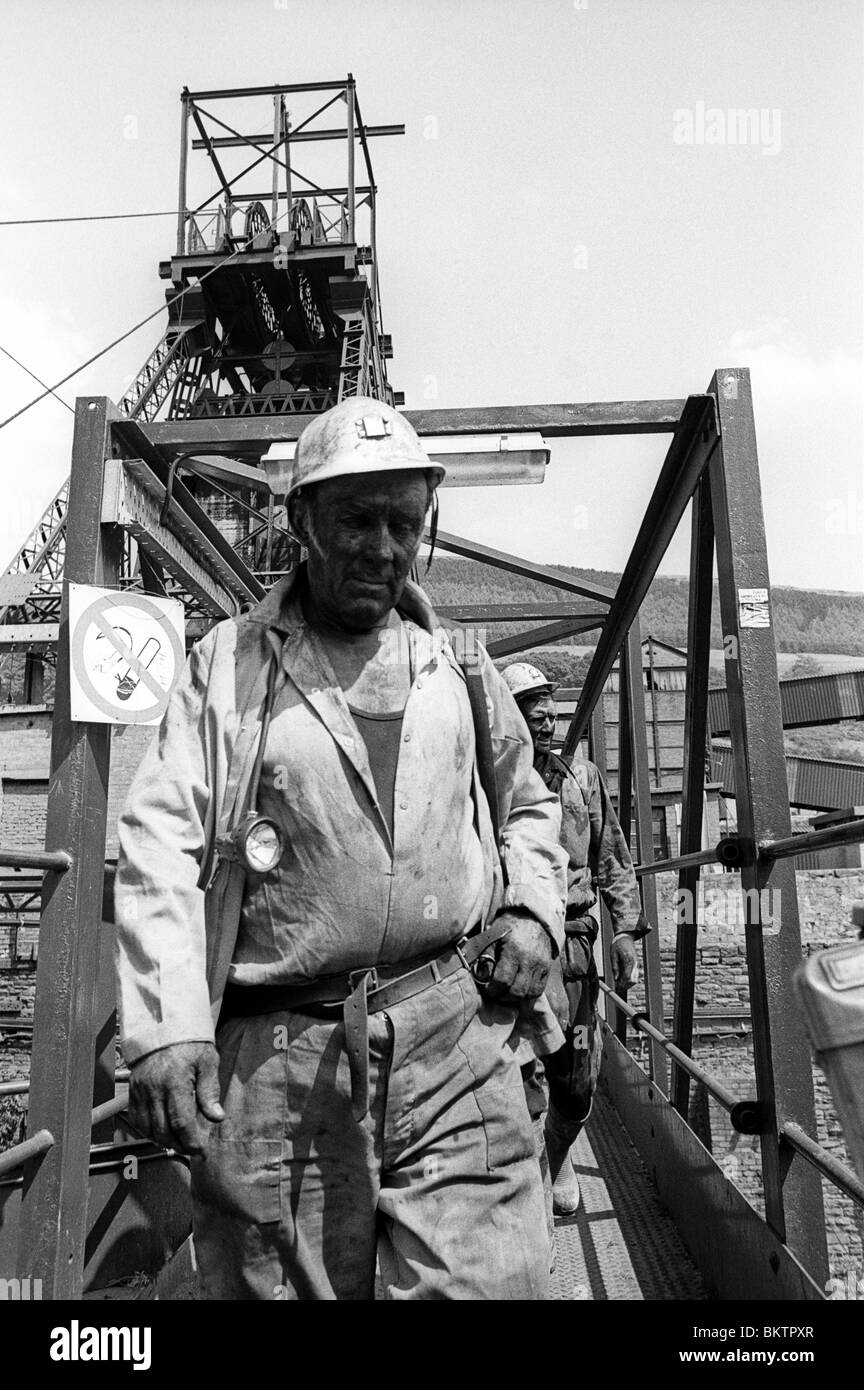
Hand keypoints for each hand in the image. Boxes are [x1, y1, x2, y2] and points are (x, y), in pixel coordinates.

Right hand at [128, 1041, 224, 1156]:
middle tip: (193, 1150)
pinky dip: (147, 1132)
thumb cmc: (189, 1044)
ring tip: (179, 1143)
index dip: (192, 1142)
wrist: (163, 1028)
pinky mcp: (133, 1091)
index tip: (201, 1151)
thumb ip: (210, 1091)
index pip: (181, 1122)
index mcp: (175, 1081)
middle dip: (179, 1146)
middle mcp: (154, 1088)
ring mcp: (141, 1091)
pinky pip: (136, 1120)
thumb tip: (217, 1117)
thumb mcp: (207, 1061)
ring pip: (148, 1129)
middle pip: (163, 1130)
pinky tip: (161, 1132)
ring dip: (164, 1141)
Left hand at [483, 911, 553, 1010]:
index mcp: (514, 949)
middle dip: (503, 997)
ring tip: (506, 993)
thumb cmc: (509, 926)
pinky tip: (518, 990)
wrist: (534, 918)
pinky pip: (539, 990)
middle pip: (517, 991)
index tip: (486, 990)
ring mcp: (541, 965)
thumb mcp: (493, 935)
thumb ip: (486, 955)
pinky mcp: (548, 968)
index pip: (503, 980)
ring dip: (516, 999)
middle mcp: (530, 959)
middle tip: (495, 994)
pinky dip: (528, 995)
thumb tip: (479, 975)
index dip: (492, 990)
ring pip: (529, 994)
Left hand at [611, 934, 638, 991]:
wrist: (625, 937)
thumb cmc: (617, 945)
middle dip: (625, 986)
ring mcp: (637, 964)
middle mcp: (635, 963)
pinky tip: (622, 979)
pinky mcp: (637, 965)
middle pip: (633, 980)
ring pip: (635, 979)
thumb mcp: (612, 955)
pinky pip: (635, 976)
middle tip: (616, 987)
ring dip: (627, 983)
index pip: (627, 977)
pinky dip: (629, 979)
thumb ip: (614, 967)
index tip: (615, 986)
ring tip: (618, 983)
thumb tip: (616, 979)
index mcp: (629, 960)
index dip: (622, 984)